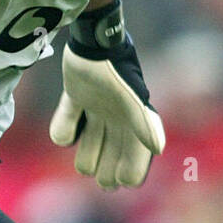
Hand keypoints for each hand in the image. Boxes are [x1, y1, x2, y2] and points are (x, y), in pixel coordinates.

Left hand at [50, 36, 164, 189]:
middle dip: (106, 173)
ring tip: (85, 159)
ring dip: (86, 158)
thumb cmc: (115, 71)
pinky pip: (65, 127)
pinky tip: (69, 125)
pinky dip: (63, 131)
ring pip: (89, 148)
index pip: (136, 158)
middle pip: (111, 159)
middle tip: (102, 179)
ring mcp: (95, 111)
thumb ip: (145, 123)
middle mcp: (116, 119)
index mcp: (134, 122)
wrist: (93, 42)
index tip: (121, 180)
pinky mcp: (75, 99)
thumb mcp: (131, 98)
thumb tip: (158, 149)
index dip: (130, 173)